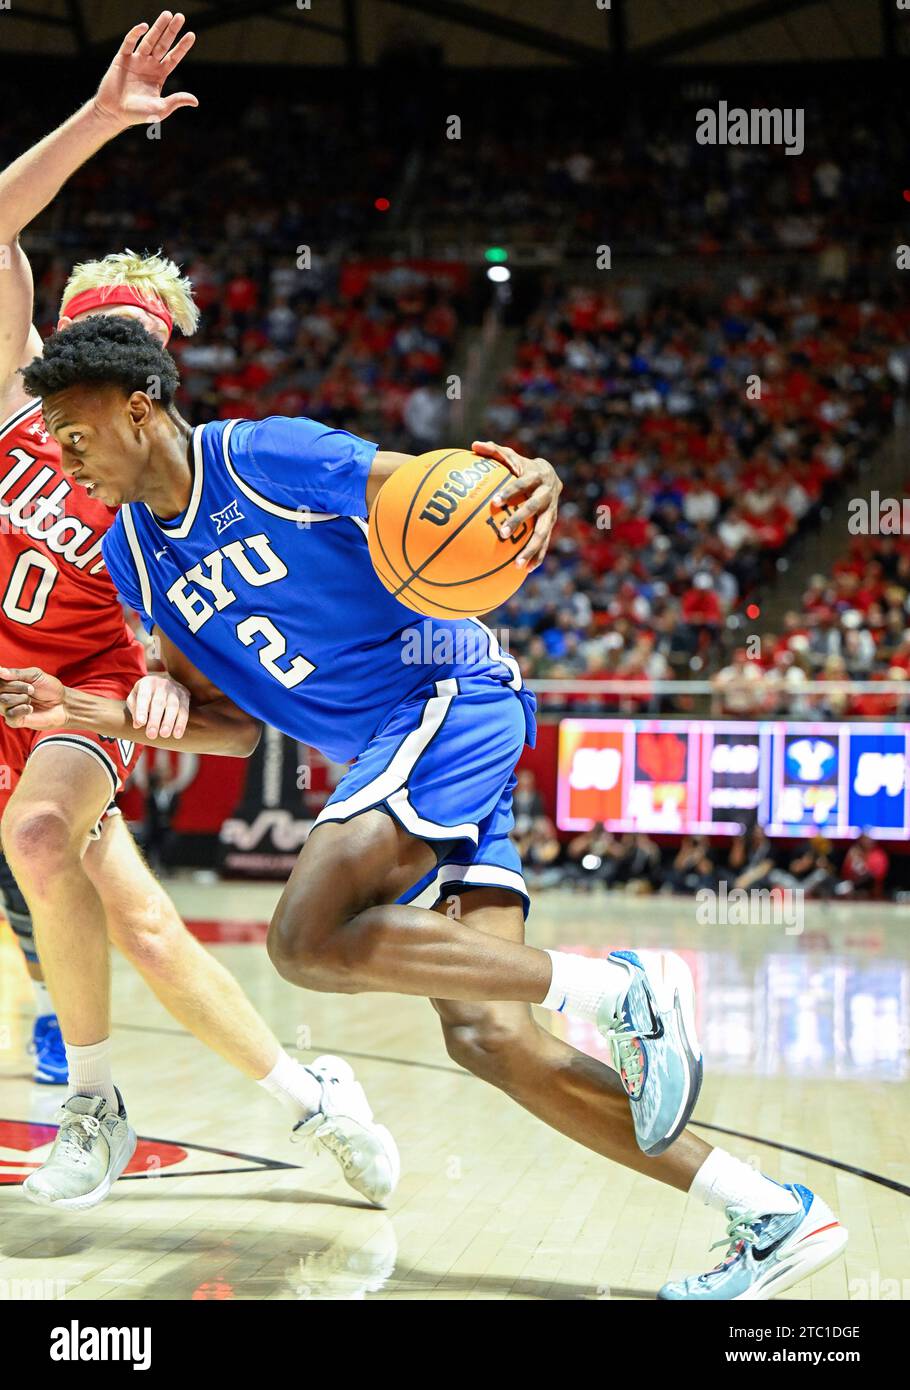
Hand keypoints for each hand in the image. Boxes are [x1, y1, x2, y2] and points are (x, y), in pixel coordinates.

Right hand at [0, 665, 66, 729]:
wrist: (62, 703)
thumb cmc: (49, 688)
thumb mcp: (35, 674)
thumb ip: (17, 673)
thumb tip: (0, 671)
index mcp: (7, 682)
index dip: (3, 676)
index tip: (15, 678)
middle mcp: (3, 695)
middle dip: (18, 686)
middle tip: (32, 689)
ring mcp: (7, 709)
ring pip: (3, 700)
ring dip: (22, 698)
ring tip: (31, 699)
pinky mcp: (14, 721)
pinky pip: (10, 714)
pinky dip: (23, 709)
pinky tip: (31, 709)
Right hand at [94, 12, 196, 128]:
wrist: (114, 113)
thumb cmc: (138, 114)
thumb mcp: (161, 109)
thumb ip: (176, 101)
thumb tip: (195, 101)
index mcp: (159, 75)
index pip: (174, 57)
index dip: (182, 47)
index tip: (191, 35)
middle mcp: (149, 64)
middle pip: (163, 44)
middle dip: (171, 31)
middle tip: (180, 17)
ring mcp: (136, 60)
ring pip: (149, 40)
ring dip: (157, 27)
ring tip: (167, 14)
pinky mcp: (122, 58)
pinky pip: (130, 42)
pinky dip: (136, 34)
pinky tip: (144, 26)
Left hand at [127, 673, 189, 739]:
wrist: (164, 683)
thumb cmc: (146, 694)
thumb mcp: (135, 696)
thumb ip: (134, 708)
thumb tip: (137, 724)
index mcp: (147, 683)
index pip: (144, 696)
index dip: (142, 710)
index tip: (141, 723)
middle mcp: (162, 685)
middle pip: (159, 703)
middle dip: (155, 720)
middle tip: (151, 734)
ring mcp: (175, 690)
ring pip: (173, 707)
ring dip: (169, 722)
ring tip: (164, 735)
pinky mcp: (185, 697)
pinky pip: (184, 711)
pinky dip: (181, 724)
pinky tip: (177, 734)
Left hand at [472, 440, 562, 571]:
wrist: (551, 475)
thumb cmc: (521, 466)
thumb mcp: (510, 456)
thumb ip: (494, 451)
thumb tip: (474, 445)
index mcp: (537, 477)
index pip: (522, 484)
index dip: (510, 492)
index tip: (494, 502)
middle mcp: (547, 495)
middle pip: (534, 509)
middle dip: (519, 521)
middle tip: (503, 534)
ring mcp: (551, 512)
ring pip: (543, 532)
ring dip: (531, 548)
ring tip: (517, 565)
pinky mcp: (551, 525)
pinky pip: (546, 543)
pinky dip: (537, 556)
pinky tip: (526, 570)